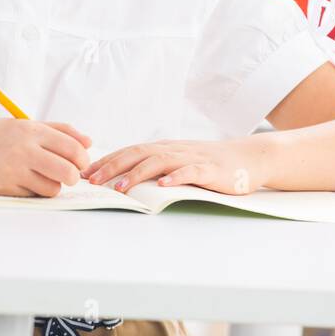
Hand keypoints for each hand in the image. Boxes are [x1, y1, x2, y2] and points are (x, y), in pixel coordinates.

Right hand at [0, 119, 90, 197]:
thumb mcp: (24, 124)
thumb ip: (58, 130)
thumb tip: (89, 142)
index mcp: (31, 130)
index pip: (72, 147)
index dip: (82, 159)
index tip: (80, 163)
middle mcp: (24, 149)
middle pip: (67, 171)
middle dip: (73, 177)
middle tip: (68, 175)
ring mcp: (14, 170)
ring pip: (52, 188)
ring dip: (52, 186)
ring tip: (41, 177)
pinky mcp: (4, 187)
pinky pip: (33, 196)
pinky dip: (34, 192)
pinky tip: (23, 181)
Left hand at [80, 135, 273, 195]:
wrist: (249, 157)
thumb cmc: (211, 163)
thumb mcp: (180, 162)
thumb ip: (157, 168)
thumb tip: (124, 179)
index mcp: (164, 148)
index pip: (129, 151)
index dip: (107, 161)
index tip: (85, 173)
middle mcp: (174, 150)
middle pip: (137, 154)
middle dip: (112, 166)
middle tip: (91, 180)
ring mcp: (191, 158)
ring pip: (159, 162)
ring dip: (137, 174)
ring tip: (120, 187)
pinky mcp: (209, 170)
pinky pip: (189, 173)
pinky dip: (175, 178)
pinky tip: (162, 187)